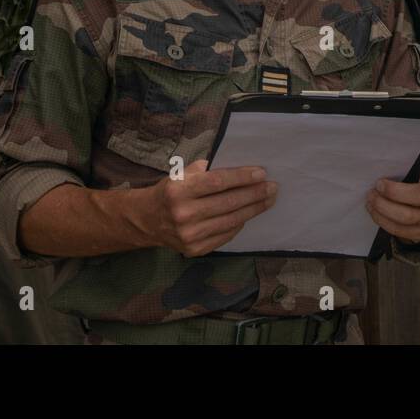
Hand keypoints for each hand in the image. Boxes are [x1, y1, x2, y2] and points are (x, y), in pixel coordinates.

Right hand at [137, 159, 276, 256]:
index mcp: (178, 191)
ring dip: (254, 209)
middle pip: (228, 203)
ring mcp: (189, 235)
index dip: (242, 178)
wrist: (147, 221)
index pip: (217, 182)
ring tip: (268, 199)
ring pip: (231, 220)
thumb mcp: (181, 174)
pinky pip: (226, 234)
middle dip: (255, 194)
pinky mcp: (195, 249)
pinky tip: (250, 213)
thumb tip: (238, 168)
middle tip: (272, 187)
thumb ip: (206, 170)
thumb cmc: (170, 191)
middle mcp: (183, 214)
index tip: (261, 173)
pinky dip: (240, 223)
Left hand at [367, 157, 419, 243]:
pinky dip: (385, 222)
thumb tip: (386, 168)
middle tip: (377, 187)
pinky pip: (404, 231)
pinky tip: (375, 212)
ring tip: (371, 200)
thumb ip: (407, 165)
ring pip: (410, 218)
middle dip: (394, 193)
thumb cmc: (416, 175)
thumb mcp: (418, 165)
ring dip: (385, 209)